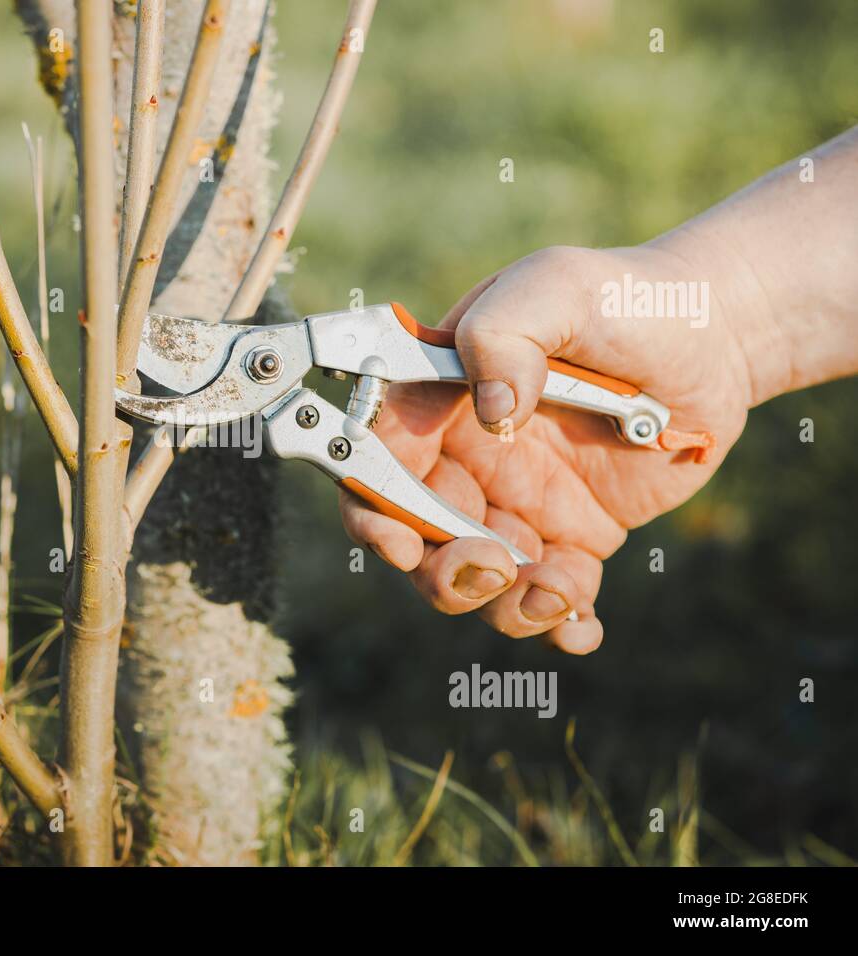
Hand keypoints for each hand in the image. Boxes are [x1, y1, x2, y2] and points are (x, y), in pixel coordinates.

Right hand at [340, 244, 756, 652]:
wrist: (716, 340)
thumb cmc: (624, 300)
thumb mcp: (557, 288)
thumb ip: (507, 333)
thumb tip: (494, 410)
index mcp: (441, 399)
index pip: (379, 460)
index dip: (372, 507)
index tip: (401, 540)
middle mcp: (467, 459)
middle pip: (418, 537)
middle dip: (443, 570)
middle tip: (496, 566)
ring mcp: (516, 505)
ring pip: (477, 581)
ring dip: (503, 606)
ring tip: (559, 595)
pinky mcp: (571, 539)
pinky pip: (548, 596)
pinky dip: (559, 624)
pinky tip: (583, 626)